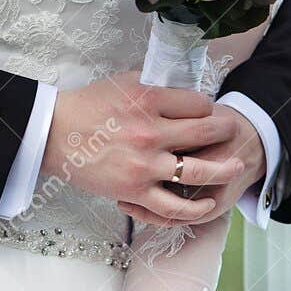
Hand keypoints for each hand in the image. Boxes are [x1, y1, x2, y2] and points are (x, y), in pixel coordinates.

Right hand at [43, 72, 244, 223]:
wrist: (53, 133)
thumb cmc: (88, 106)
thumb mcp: (125, 81)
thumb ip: (158, 87)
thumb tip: (188, 93)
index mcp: (148, 99)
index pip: (200, 103)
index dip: (207, 106)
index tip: (205, 110)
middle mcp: (150, 131)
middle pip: (208, 132)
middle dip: (226, 131)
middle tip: (231, 131)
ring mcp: (144, 164)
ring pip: (200, 171)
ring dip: (225, 169)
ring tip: (237, 166)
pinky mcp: (134, 190)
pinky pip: (173, 207)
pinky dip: (196, 208)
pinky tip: (208, 203)